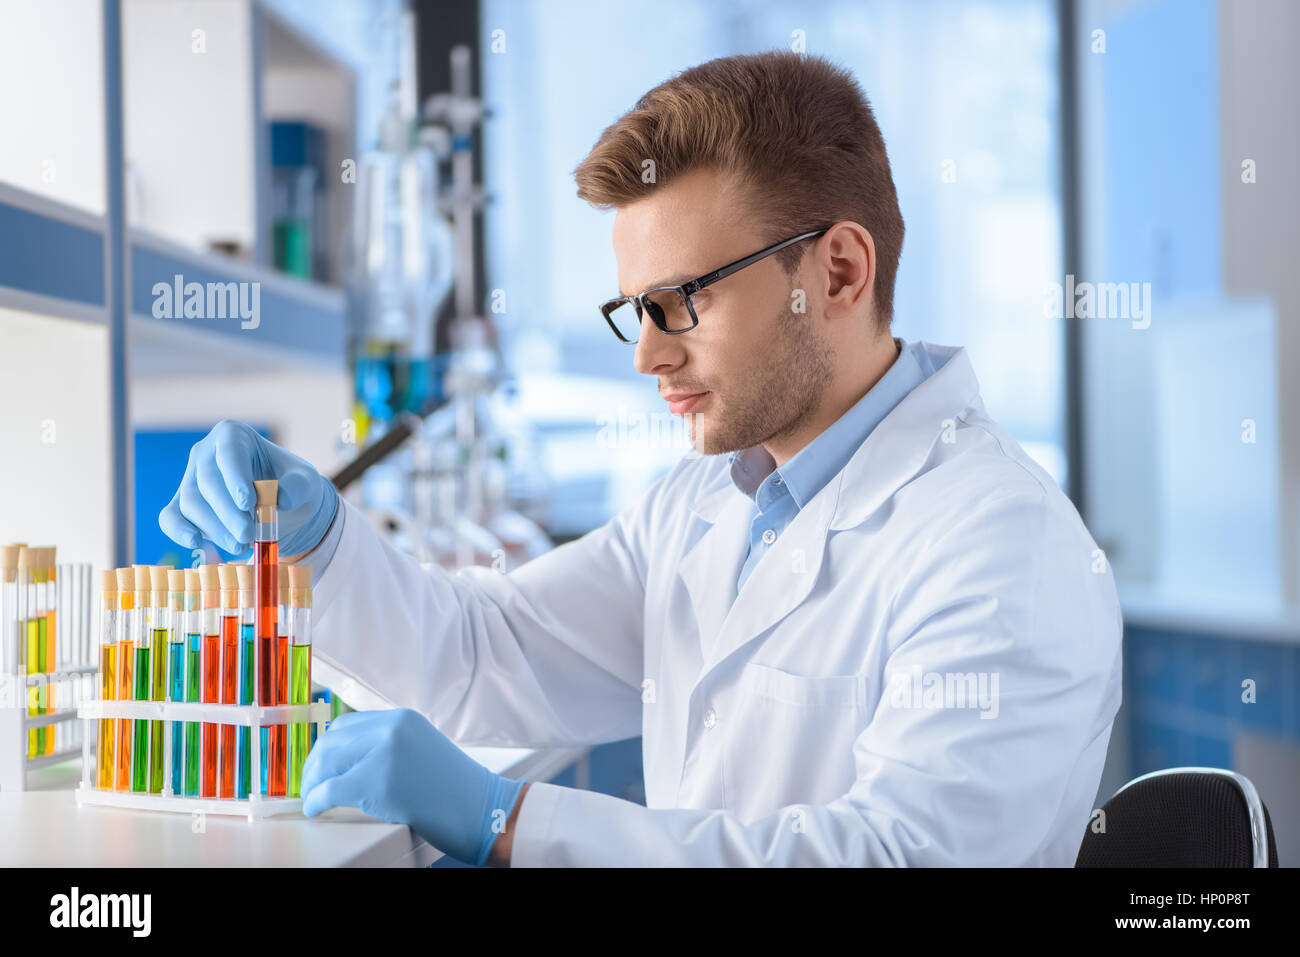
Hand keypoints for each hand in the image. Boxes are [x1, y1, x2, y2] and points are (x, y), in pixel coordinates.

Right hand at [159, 419, 337, 555]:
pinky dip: (178, 530)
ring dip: (215, 528)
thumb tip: (281, 499)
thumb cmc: (289, 483)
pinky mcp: (182, 504)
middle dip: (228, 512)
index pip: (230, 452)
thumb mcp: (305, 481)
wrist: (280, 503)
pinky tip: (195, 543)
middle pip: (208, 482)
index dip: (236, 478)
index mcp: (233, 435)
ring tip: (242, 544)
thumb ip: (298, 486)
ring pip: (191, 502)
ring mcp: (190, 478)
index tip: (248, 503)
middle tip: (249, 535)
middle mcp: (205, 452)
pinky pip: (170, 516)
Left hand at [299, 709, 525, 866]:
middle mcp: (391, 728)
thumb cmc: (455, 789)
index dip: (327, 746)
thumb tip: (347, 760)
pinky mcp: (376, 782)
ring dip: (312, 783)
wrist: (482, 808)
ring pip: (326, 762)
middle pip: (332, 741)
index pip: (346, 724)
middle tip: (310, 785)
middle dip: (314, 766)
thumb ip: (389, 745)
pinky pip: (330, 790)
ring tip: (312, 798)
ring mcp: (384, 754)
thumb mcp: (421, 749)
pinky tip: (316, 809)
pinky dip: (316, 800)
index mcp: (402, 718)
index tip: (319, 764)